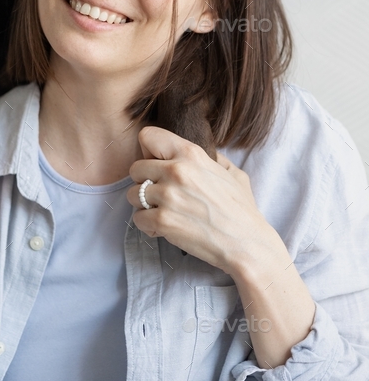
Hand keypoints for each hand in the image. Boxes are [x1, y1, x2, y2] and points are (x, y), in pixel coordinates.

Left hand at [127, 125, 276, 276]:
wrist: (247, 244)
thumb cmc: (241, 210)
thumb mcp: (231, 172)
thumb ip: (210, 158)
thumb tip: (192, 153)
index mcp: (191, 153)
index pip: (147, 136)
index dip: (150, 152)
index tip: (158, 165)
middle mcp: (176, 170)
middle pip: (135, 168)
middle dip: (144, 182)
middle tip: (161, 195)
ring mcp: (167, 196)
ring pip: (133, 194)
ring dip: (144, 205)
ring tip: (164, 212)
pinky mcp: (162, 221)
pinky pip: (137, 218)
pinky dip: (147, 225)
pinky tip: (164, 228)